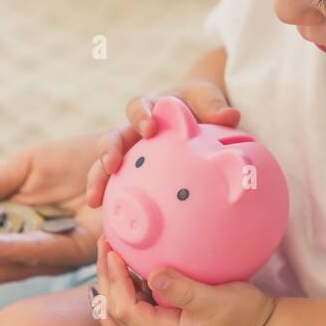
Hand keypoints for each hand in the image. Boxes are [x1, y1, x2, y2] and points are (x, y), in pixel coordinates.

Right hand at [85, 81, 239, 208]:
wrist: (196, 118)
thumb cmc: (200, 106)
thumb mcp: (204, 100)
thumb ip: (213, 106)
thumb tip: (229, 115)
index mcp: (150, 110)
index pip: (138, 108)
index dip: (140, 116)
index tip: (149, 128)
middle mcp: (133, 132)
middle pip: (113, 139)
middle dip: (108, 151)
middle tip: (111, 165)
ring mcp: (129, 154)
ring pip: (105, 165)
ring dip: (98, 180)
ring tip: (95, 200)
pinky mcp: (129, 175)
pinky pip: (116, 189)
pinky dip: (110, 204)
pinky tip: (109, 225)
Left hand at [96, 237, 276, 325]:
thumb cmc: (245, 315)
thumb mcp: (217, 301)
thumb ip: (184, 291)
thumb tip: (153, 274)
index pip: (125, 311)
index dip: (114, 282)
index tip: (113, 253)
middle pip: (116, 311)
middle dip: (106, 278)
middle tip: (104, 244)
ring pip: (124, 307)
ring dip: (114, 279)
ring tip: (111, 249)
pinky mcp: (170, 319)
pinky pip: (139, 301)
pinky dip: (130, 282)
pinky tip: (131, 262)